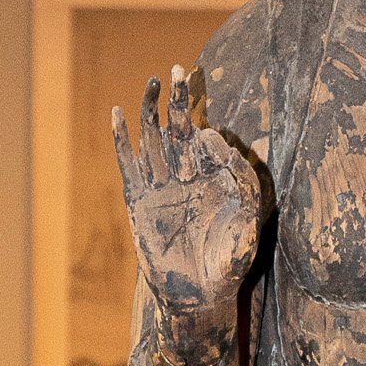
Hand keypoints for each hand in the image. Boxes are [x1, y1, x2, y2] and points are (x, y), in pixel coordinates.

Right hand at [112, 67, 263, 365]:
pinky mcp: (139, 201)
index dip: (205, 120)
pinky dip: (122, 140)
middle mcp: (186, 178)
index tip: (206, 121)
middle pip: (179, 129)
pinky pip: (129, 165)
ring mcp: (161, 188)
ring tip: (153, 81)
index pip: (207, 138)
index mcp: (213, 180)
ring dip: (152, 110)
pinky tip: (118, 114)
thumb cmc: (228, 260)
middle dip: (179, 100)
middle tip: (179, 69)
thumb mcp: (246, 216)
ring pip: (154, 140)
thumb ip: (236, 175)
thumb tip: (209, 134)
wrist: (199, 296)